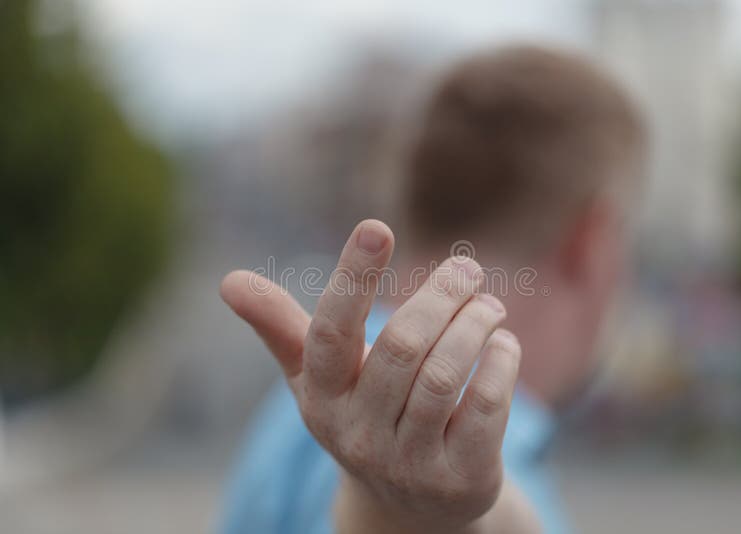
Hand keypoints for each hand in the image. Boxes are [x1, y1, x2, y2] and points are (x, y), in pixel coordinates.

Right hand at [221, 220, 528, 532]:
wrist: (412, 504)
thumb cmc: (362, 415)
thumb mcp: (320, 378)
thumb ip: (281, 327)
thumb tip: (227, 281)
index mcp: (321, 398)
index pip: (330, 333)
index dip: (352, 278)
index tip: (376, 228)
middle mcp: (358, 434)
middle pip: (402, 347)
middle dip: (442, 296)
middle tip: (467, 269)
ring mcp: (409, 463)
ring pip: (445, 375)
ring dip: (476, 324)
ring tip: (490, 305)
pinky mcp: (460, 479)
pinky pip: (486, 407)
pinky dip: (502, 363)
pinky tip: (504, 344)